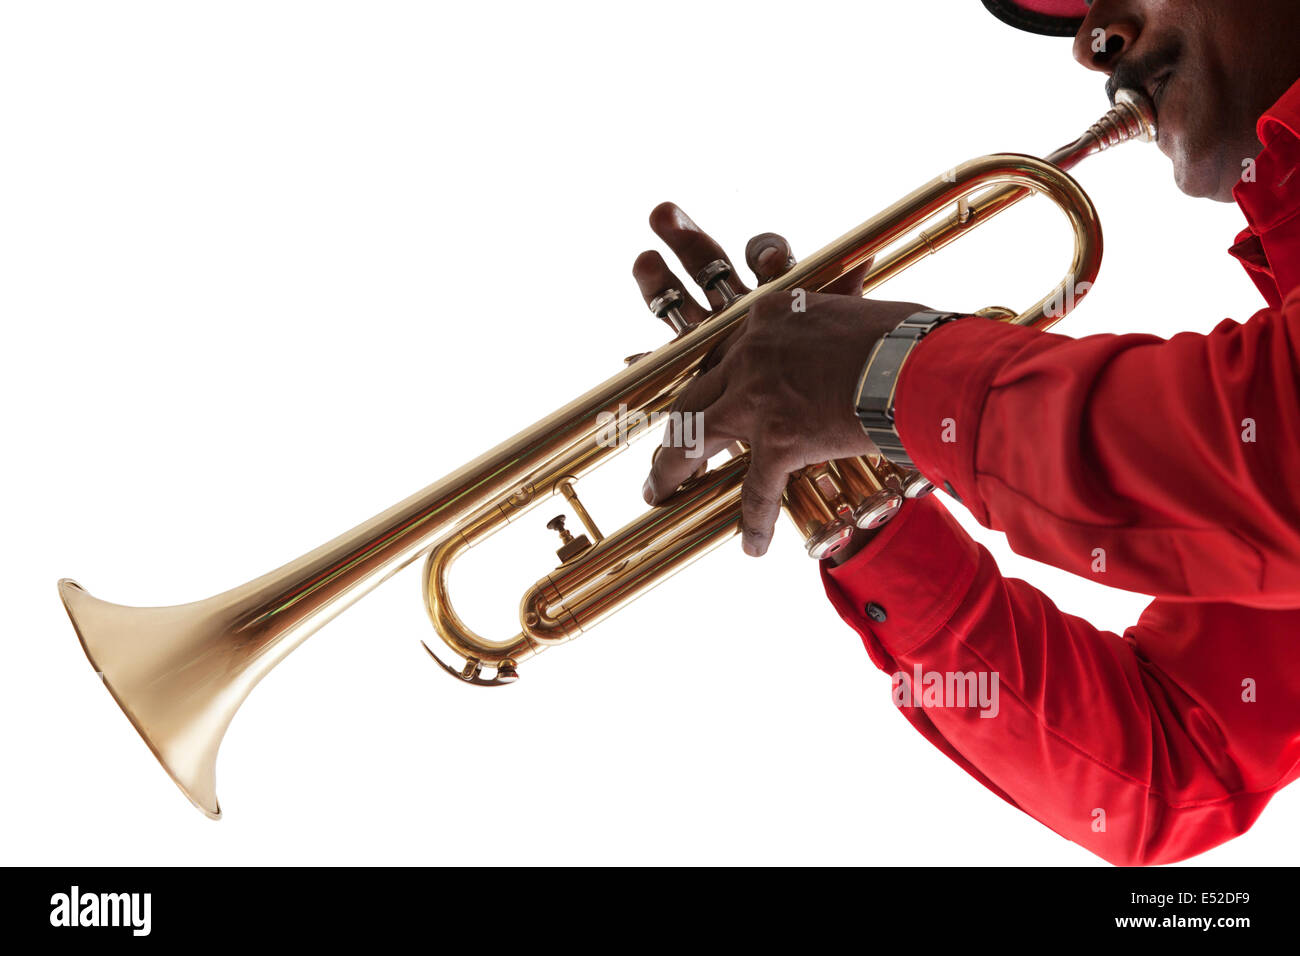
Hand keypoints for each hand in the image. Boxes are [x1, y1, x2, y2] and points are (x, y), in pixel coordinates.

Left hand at [631, 203, 933, 556]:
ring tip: (658, 490)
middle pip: (693, 394)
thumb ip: (832, 324)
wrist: (919, 365)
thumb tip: (851, 325)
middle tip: (658, 449)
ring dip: (672, 468)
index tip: (689, 390)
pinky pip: (757, 490)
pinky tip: (752, 546)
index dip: (701, 377)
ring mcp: (758, 397)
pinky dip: (754, 521)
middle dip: (672, 427)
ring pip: (695, 437)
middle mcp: (751, 352)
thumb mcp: (851, 312)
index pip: (721, 350)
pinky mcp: (779, 440)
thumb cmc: (902, 335)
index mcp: (767, 317)